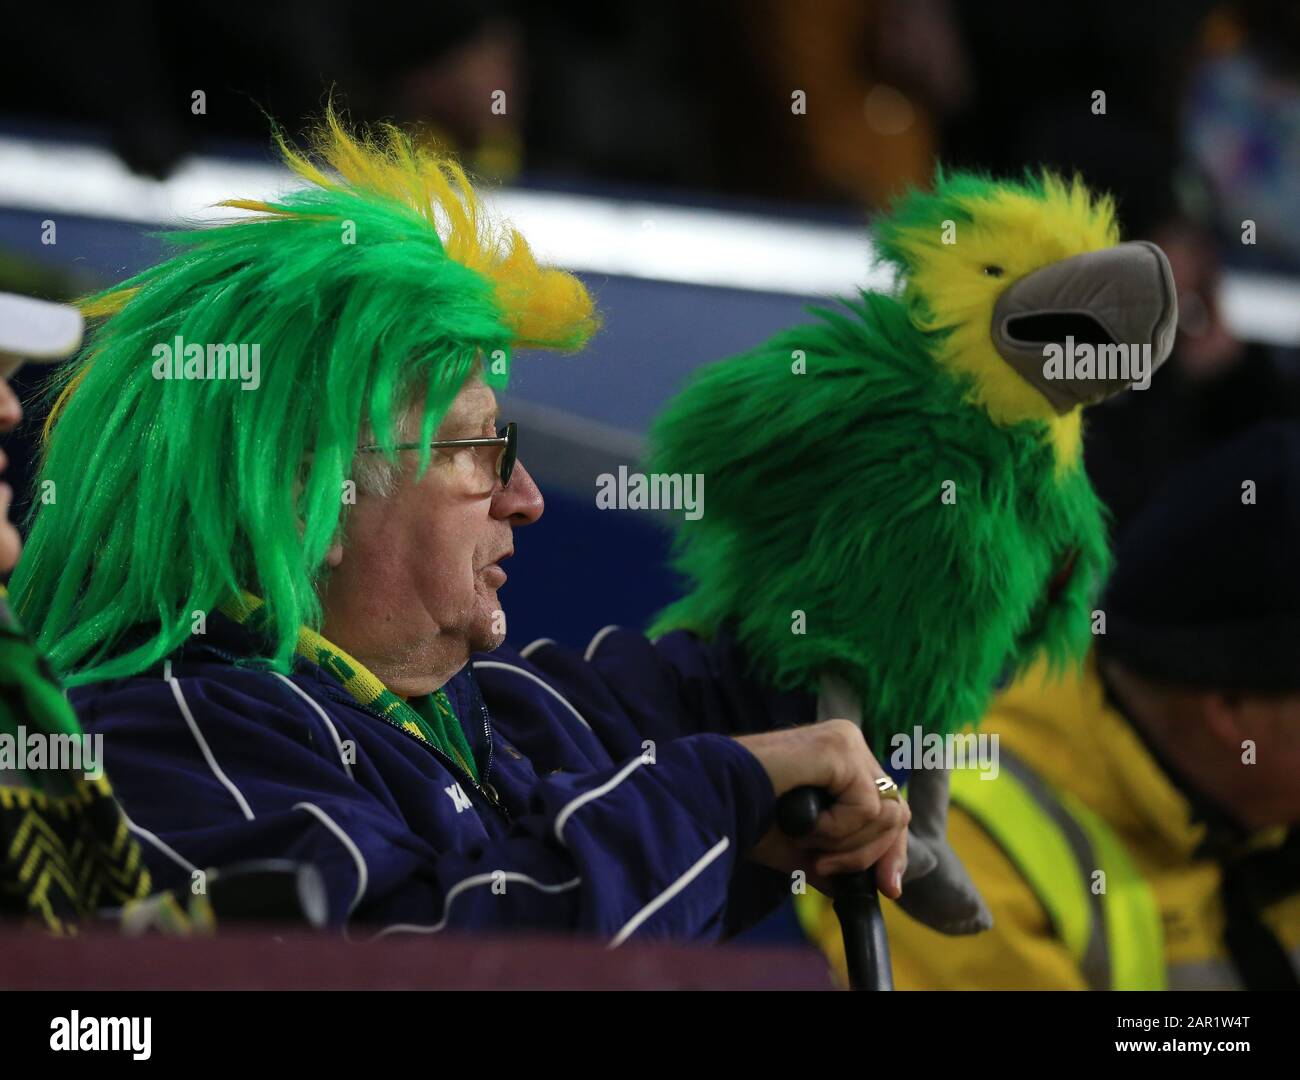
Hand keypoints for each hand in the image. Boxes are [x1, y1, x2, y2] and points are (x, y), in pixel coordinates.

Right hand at [733, 720, 909, 897]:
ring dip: (847, 844)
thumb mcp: (804, 847)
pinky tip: (804, 824)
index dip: (891, 852)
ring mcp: (847, 741)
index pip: (889, 808)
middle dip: (866, 854)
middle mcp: (850, 741)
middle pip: (897, 812)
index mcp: (842, 757)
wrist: (714, 800)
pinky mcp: (840, 748)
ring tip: (808, 842)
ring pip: (886, 813)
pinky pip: (864, 807)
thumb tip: (874, 886)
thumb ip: (839, 859)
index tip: (887, 889)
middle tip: (824, 866)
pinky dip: (835, 830)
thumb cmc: (749, 818)